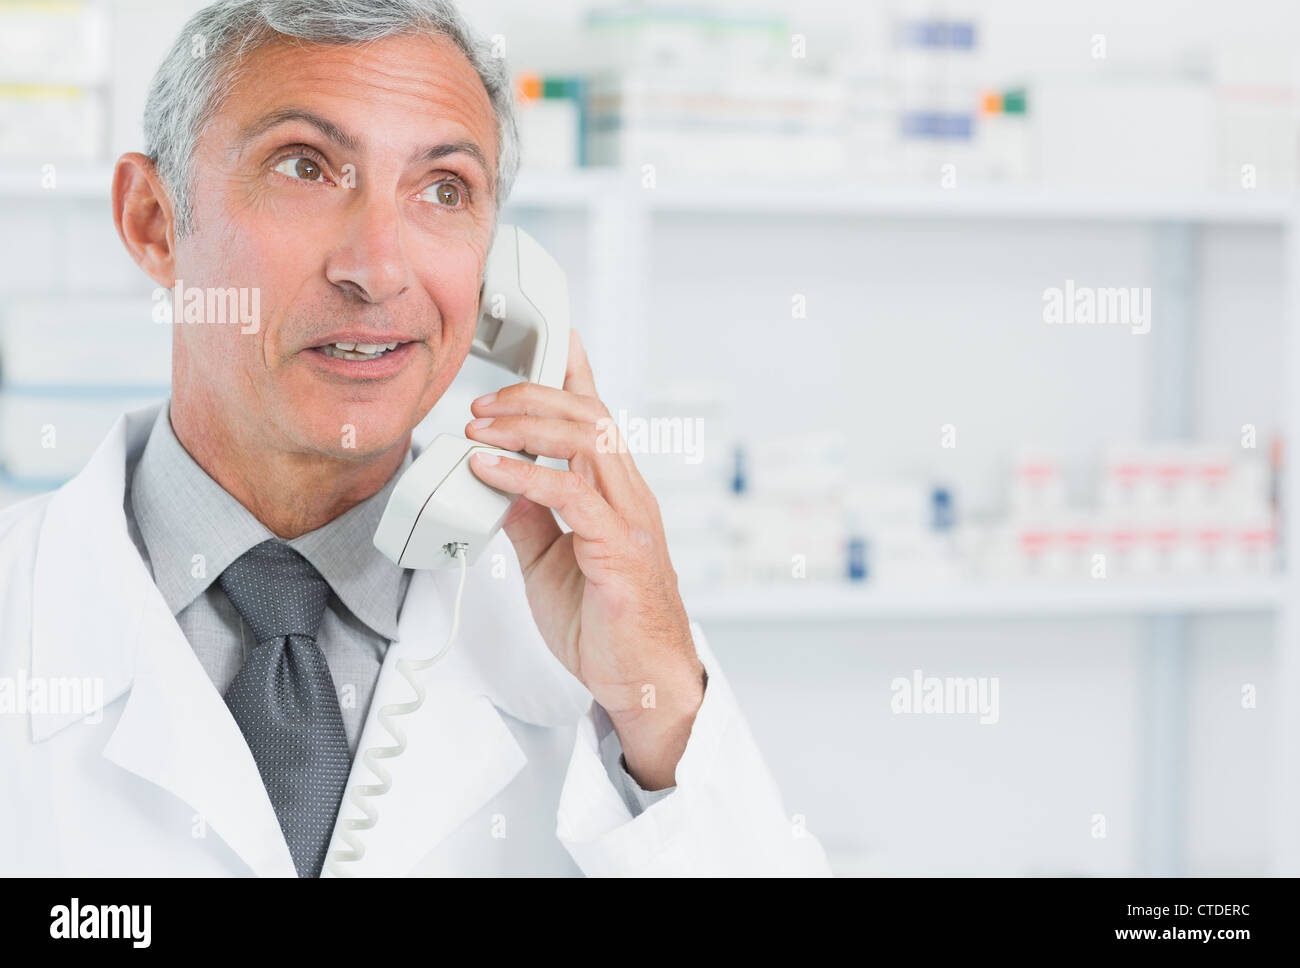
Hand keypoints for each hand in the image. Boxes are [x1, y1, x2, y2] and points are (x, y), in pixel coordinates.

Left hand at [466, 330, 704, 789]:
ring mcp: (629, 521)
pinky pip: (572, 496)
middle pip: (591, 415)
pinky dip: (526, 475)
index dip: (578, 373)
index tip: (554, 338)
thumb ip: (531, 520)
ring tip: (480, 428)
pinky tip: (491, 470)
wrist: (640, 684)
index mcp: (617, 494)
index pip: (599, 417)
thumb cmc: (605, 626)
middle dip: (534, 395)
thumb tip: (499, 482)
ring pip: (588, 441)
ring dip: (526, 425)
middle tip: (483, 403)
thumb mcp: (551, 563)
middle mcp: (629, 497)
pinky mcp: (619, 552)